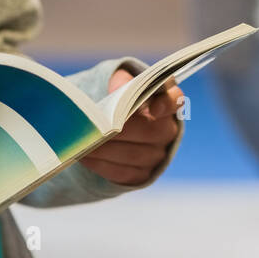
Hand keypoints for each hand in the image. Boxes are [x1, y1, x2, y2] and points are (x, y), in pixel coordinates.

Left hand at [79, 69, 182, 185]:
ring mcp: (157, 155)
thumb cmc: (120, 99)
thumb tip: (116, 92)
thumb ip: (122, 83)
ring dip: (107, 150)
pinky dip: (102, 164)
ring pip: (135, 155)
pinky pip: (124, 172)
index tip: (153, 107)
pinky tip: (86, 157)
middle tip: (98, 128)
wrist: (118, 125)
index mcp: (166, 101)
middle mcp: (167, 130)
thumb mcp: (121, 83)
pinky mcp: (142, 174)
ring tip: (84, 143)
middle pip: (152, 132)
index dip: (167, 104)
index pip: (174, 100)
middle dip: (122, 130)